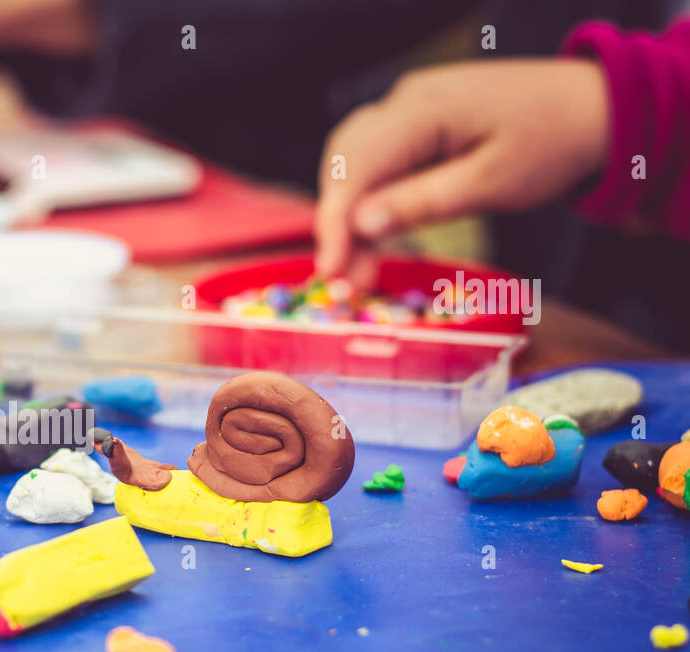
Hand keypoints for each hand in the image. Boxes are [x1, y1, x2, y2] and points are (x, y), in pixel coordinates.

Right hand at [314, 60, 609, 280]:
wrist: (594, 107)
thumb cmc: (552, 142)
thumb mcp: (490, 182)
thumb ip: (421, 202)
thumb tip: (359, 226)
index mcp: (424, 108)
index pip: (357, 166)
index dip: (334, 221)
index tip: (329, 271)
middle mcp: (406, 100)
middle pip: (345, 162)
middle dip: (338, 224)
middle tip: (346, 280)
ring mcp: (409, 108)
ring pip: (354, 162)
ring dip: (348, 216)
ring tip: (357, 268)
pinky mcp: (417, 123)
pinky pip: (376, 160)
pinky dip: (367, 200)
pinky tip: (371, 236)